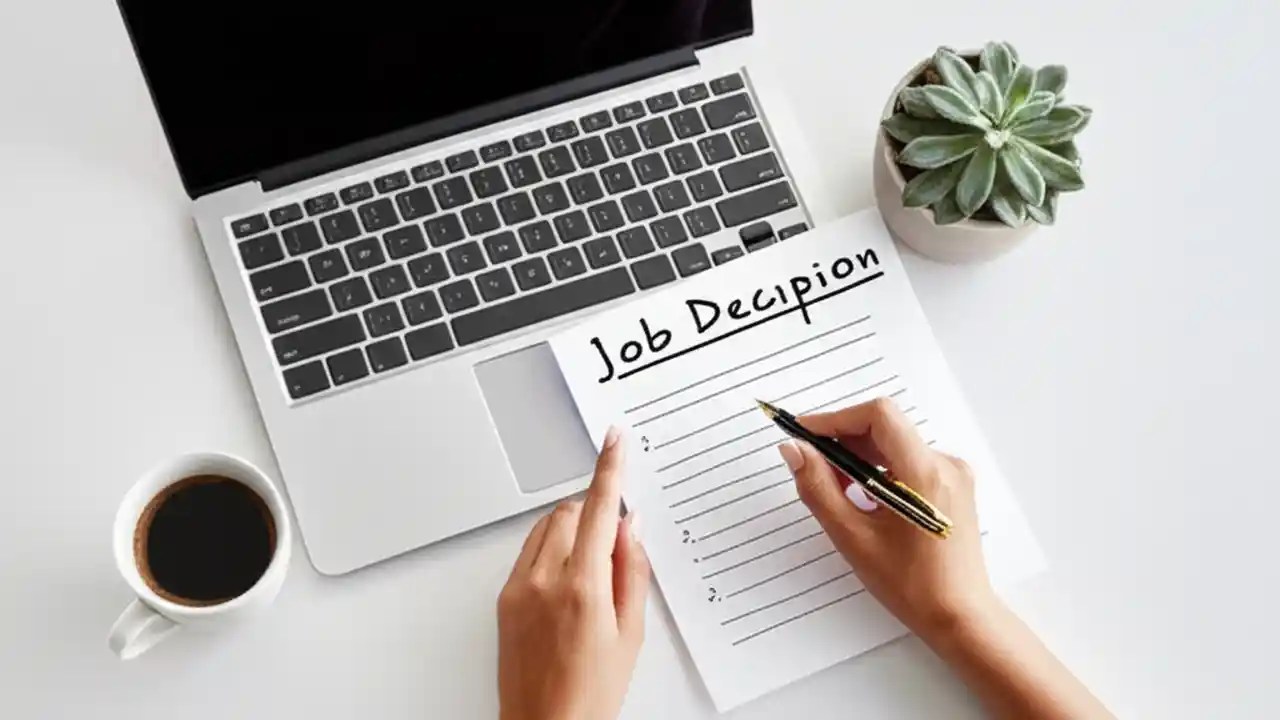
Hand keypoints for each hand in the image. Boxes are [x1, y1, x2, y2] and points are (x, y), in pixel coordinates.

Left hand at [497, 427, 649, 719]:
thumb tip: (628, 527)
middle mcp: (544, 581)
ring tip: (592, 569)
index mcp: (583, 587)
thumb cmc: (591, 694)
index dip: (609, 469)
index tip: (614, 442)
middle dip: (593, 511)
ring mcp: (518, 589)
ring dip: (570, 528)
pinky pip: (527, 553)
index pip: (598, 509)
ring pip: (545, 528)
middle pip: (568, 512)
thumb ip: (630, 570)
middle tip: (615, 537)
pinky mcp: (503, 599)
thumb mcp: (630, 633)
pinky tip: (568, 581)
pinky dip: (550, 551)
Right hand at [776, 398, 996, 639]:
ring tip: (834, 487)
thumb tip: (795, 452)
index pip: (878, 416)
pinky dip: (879, 470)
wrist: (959, 617)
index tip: (804, 433)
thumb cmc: (912, 586)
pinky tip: (861, 497)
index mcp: (926, 473)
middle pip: (885, 428)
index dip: (835, 419)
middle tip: (810, 461)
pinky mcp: (951, 486)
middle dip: (843, 439)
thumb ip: (818, 488)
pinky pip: (908, 461)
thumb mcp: (854, 537)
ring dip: (859, 457)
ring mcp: (952, 475)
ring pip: (895, 444)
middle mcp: (946, 465)